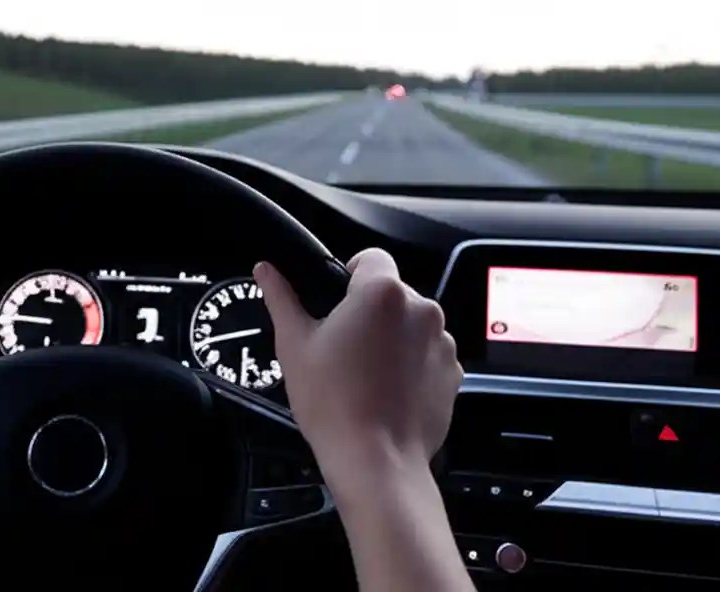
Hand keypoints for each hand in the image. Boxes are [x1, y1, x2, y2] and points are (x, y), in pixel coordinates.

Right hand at [254, 248, 460, 487]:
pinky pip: (429, 354)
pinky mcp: (453, 372)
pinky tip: (387, 390)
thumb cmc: (333, 404)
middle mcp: (421, 309)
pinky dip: (412, 365)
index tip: (336, 303)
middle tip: (343, 347)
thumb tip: (266, 270)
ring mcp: (442, 342)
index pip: (370, 258)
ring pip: (411, 324)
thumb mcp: (294, 345)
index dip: (350, 275)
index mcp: (382, 293)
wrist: (376, 461)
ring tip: (365, 374)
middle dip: (370, 312)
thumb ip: (282, 298)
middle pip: (392, 294)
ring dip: (393, 338)